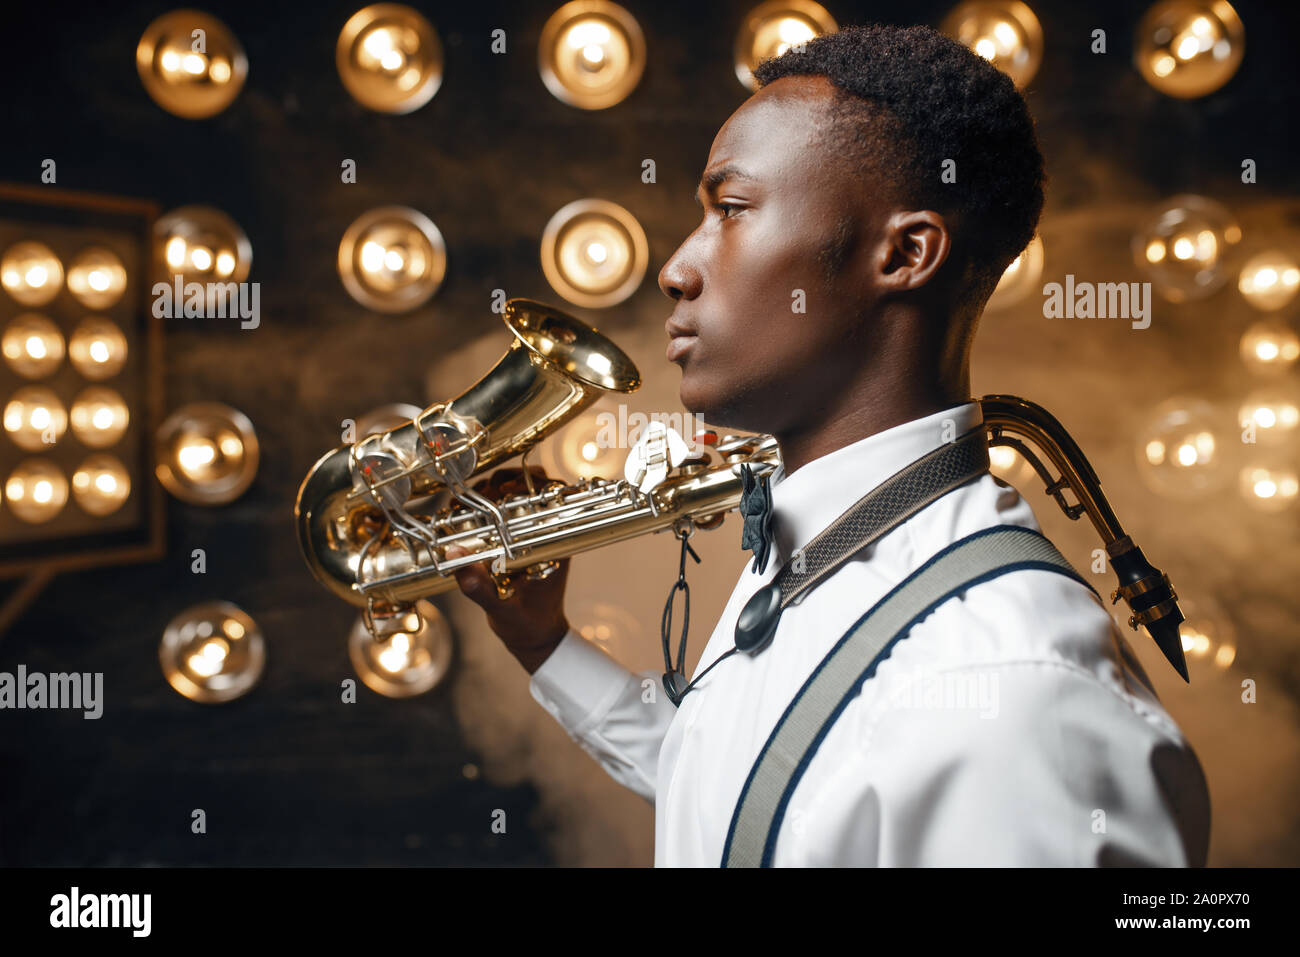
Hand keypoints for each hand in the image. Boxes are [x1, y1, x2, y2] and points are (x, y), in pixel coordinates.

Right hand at [442, 466, 571, 673]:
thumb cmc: (528, 626)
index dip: (529, 485)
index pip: (553, 498)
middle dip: (505, 483)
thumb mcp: (502, 609)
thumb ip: (479, 586)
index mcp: (555, 545)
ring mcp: (532, 537)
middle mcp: (547, 535)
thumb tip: (455, 556)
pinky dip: (488, 506)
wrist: (535, 637)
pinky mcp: (517, 542)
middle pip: (535, 488)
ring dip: (494, 492)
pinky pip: (506, 513)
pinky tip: (470, 513)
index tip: (500, 491)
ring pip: (519, 496)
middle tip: (479, 494)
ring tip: (472, 500)